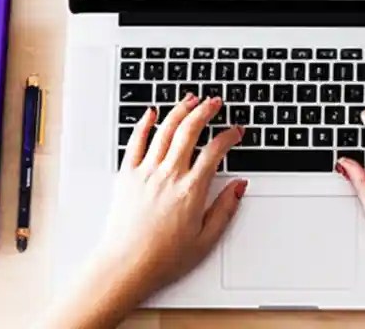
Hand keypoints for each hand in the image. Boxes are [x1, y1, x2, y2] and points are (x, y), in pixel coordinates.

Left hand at [45, 94, 245, 327]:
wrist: (126, 265)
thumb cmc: (162, 258)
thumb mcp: (205, 239)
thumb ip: (225, 209)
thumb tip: (239, 186)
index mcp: (191, 190)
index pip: (215, 151)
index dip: (229, 136)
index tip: (236, 131)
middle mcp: (169, 175)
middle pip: (189, 130)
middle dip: (205, 111)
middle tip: (214, 102)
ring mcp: (146, 172)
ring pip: (165, 130)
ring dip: (180, 110)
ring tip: (190, 99)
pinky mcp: (126, 175)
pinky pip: (135, 142)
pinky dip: (144, 124)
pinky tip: (151, 113)